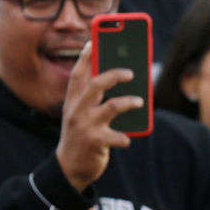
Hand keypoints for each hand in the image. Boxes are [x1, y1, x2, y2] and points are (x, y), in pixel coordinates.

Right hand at [56, 42, 143, 191]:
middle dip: (115, 75)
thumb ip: (93, 98)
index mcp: (72, 101)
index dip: (86, 57)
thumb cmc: (81, 135)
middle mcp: (77, 110)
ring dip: (129, 102)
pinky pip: (118, 136)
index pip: (77, 74)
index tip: (94, 40)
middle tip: (131, 72)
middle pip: (96, 85)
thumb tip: (119, 77)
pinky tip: (128, 138)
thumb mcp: (81, 114)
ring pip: (112, 106)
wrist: (70, 168)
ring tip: (140, 101)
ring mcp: (85, 126)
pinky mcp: (95, 142)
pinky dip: (125, 137)